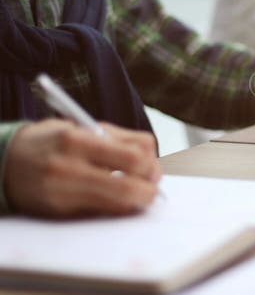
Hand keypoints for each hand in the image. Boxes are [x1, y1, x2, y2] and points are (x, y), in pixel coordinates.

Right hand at [3, 120, 160, 217]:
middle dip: (150, 189)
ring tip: (138, 193)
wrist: (6, 162)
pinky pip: (100, 214)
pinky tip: (116, 200)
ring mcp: (63, 193)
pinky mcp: (59, 212)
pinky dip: (116, 208)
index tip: (153, 168)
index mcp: (78, 140)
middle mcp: (69, 168)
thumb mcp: (82, 128)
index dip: (152, 165)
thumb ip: (119, 139)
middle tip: (152, 186)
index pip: (134, 157)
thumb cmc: (52, 142)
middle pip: (130, 187)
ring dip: (136, 201)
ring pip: (118, 205)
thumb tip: (153, 159)